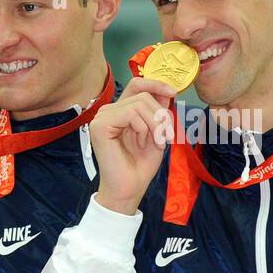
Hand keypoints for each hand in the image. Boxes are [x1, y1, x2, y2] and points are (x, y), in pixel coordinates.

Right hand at [90, 77, 176, 215]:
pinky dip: (143, 128)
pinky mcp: (99, 126)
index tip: (173, 93)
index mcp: (119, 112)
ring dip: (156, 124)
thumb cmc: (140, 165)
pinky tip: (141, 143)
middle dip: (161, 115)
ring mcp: (101, 118)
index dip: (155, 84)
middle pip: (142, 95)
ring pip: (139, 103)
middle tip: (167, 136)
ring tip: (157, 142)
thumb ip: (158, 110)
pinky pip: (131, 114)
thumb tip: (166, 90)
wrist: (129, 188)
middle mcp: (108, 112)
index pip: (136, 85)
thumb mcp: (157, 132)